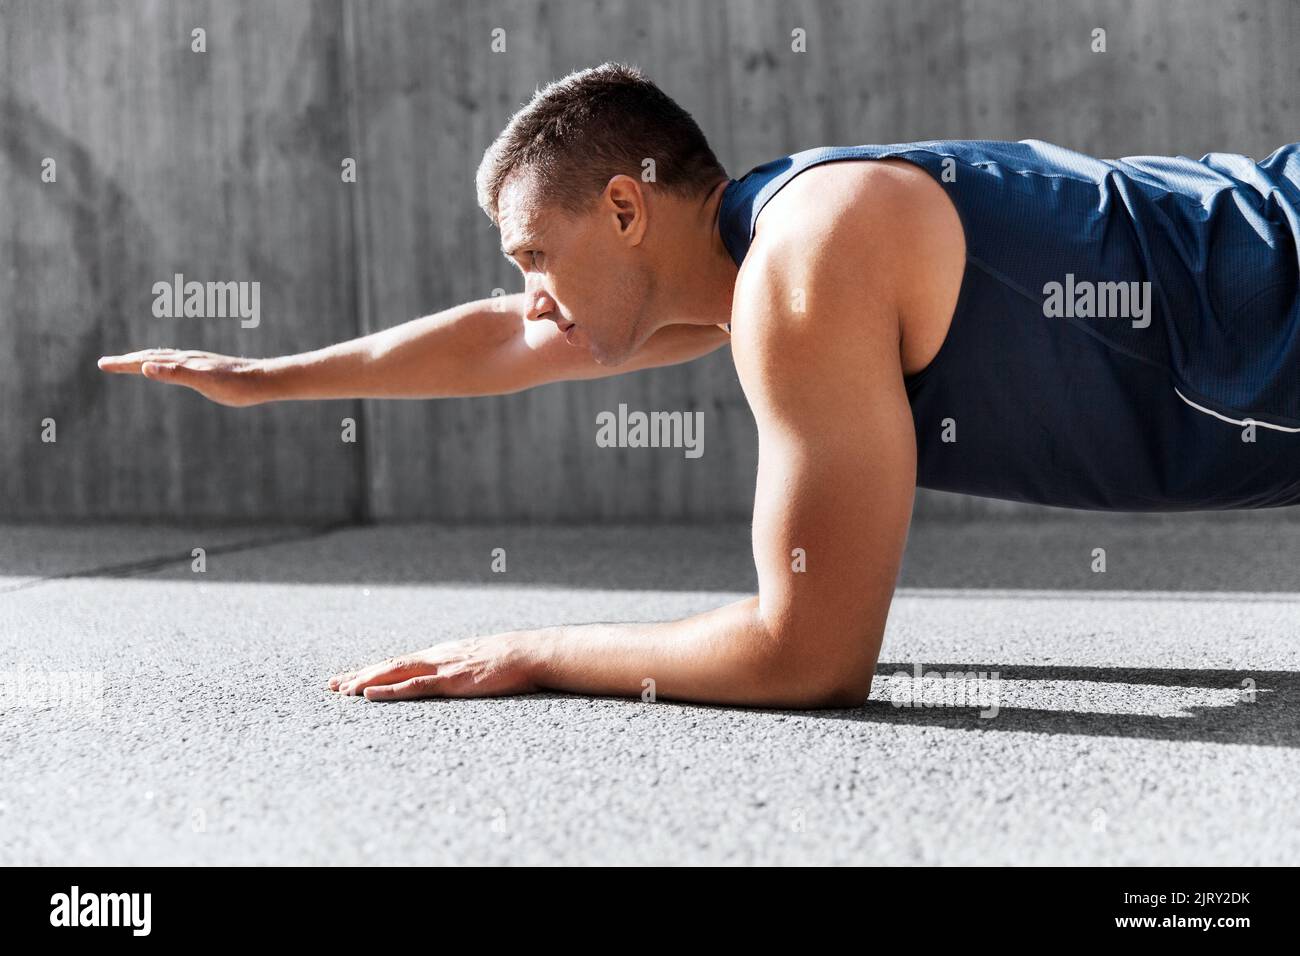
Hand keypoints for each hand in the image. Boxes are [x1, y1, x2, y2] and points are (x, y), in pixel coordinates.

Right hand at [97, 349, 268, 406]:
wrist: (264, 379)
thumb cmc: (236, 384)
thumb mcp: (204, 381)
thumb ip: (175, 374)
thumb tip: (145, 366)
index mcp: (182, 362)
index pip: (145, 361)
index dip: (123, 364)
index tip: (102, 365)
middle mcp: (187, 359)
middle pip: (151, 357)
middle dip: (127, 361)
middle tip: (106, 364)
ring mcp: (198, 363)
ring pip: (165, 358)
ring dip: (145, 359)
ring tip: (133, 363)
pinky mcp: (208, 369)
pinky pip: (179, 364)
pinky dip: (165, 364)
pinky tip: (171, 368)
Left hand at [328, 632, 541, 700]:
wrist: (529, 653)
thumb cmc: (511, 660)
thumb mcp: (480, 662)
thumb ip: (462, 668)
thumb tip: (457, 676)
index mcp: (442, 654)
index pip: (401, 662)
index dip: (375, 670)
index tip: (353, 678)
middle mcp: (436, 657)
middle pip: (390, 665)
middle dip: (360, 675)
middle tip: (333, 684)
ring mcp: (441, 667)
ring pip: (394, 672)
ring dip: (365, 681)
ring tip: (342, 690)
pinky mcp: (450, 680)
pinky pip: (413, 686)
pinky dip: (388, 690)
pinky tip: (368, 695)